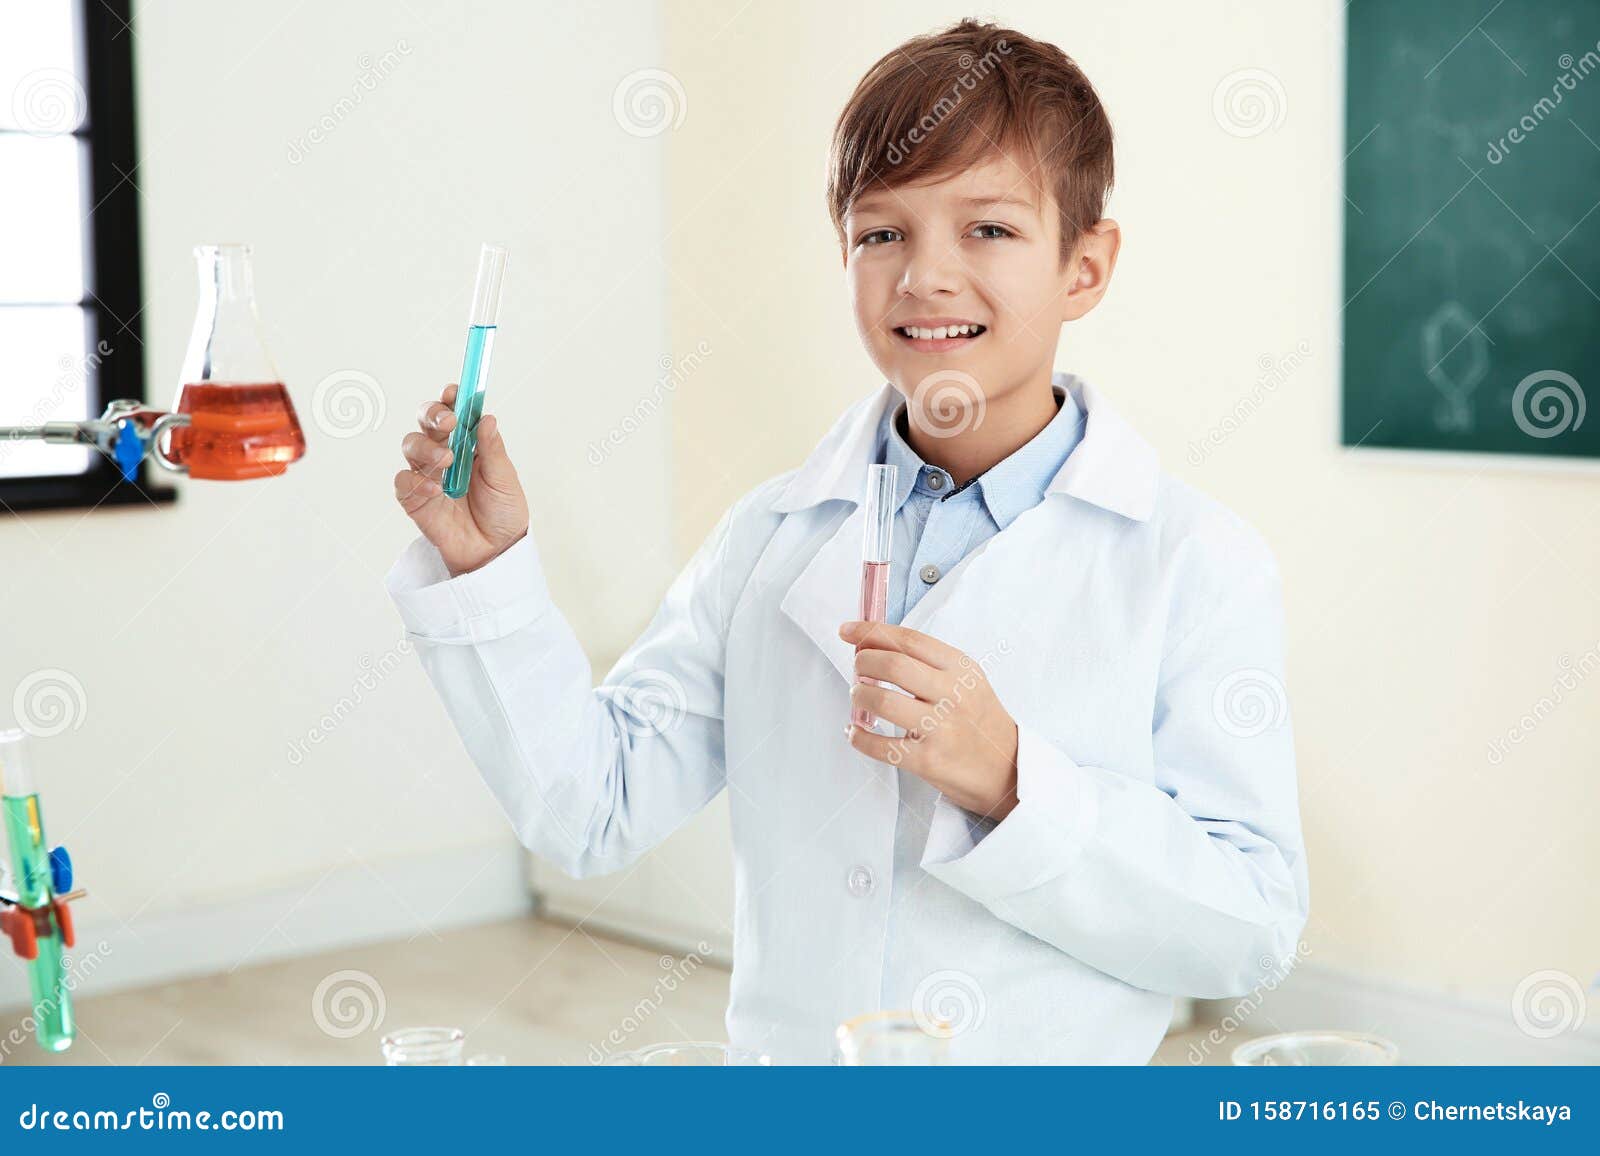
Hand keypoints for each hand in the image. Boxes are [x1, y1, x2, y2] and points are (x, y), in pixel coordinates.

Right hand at [393, 383, 529, 576]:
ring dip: (427, 447)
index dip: (452, 399)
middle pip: (426, 421)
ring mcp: (427, 475)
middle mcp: (444, 453)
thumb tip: (486, 418)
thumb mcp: (505, 480)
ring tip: (447, 460)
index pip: (454, 412)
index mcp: (468, 444)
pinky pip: (404, 482)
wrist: (496, 552)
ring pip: (411, 445)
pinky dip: (416, 481)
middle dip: (432, 414)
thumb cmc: (503, 514)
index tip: (456, 391)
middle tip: (448, 421)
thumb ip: (492, 450)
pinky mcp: (415, 499)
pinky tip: (437, 489)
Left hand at [840, 620, 1019, 820]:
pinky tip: (856, 732)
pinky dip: (859, 737)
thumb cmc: (977, 719)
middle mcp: (954, 695)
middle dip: (863, 662)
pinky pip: (882, 746)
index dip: (872, 631)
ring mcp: (942, 729)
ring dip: (859, 696)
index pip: (909, 640)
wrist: (1006, 767)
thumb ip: (925, 661)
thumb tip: (870, 644)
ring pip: (884, 703)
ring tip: (859, 697)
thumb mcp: (964, 679)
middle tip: (857, 668)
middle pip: (893, 665)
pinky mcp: (929, 761)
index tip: (848, 632)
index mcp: (961, 668)